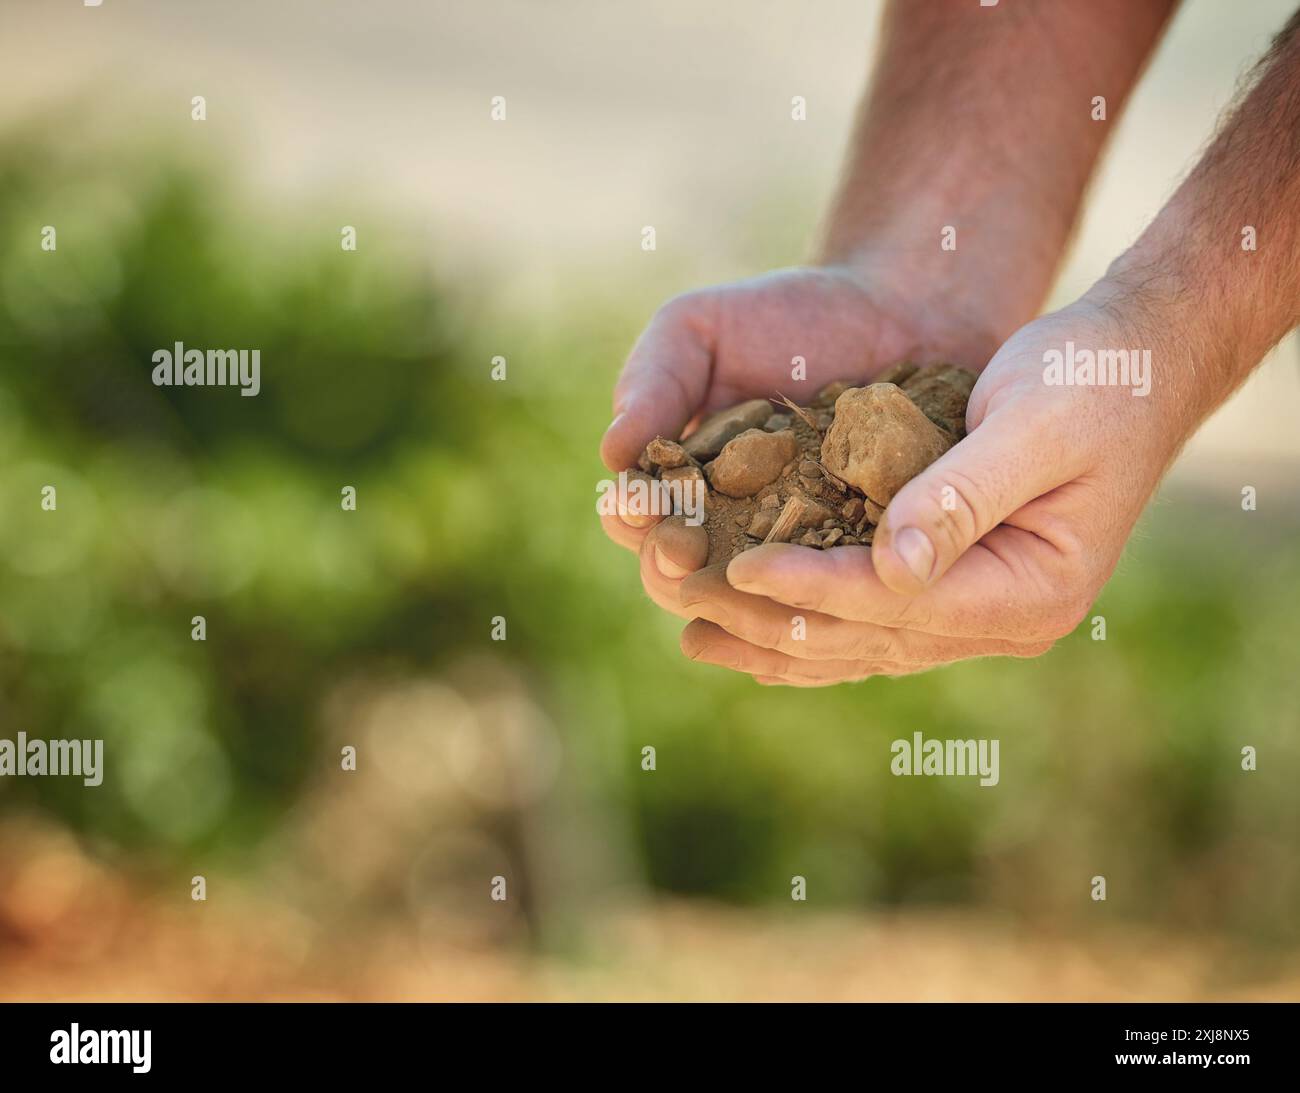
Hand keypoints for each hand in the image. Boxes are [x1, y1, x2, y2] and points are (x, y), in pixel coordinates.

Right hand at [599, 264, 1002, 619]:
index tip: (644, 507)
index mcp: (678, 484)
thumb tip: (610, 452)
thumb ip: (653, 380)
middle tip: (685, 551)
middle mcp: (729, 531)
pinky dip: (820, 601)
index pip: (636, 520)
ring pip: (751, 604)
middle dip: (674, 570)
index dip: (633, 520)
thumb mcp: (701, 328)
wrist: (899, 311)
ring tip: (740, 581)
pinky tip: (818, 594)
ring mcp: (793, 555)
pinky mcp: (857, 564)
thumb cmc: (787, 315)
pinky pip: (831, 597)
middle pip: (681, 579)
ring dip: (739, 601)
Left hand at [678, 298, 1183, 684]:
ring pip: (858, 642)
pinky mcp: (953, 589)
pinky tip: (746, 625)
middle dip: (774, 622)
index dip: (814, 588)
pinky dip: (806, 620)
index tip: (739, 569)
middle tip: (688, 604)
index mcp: (1029, 591)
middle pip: (867, 636)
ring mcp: (977, 614)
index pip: (897, 603)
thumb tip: (895, 565)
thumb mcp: (1035, 422)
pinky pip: (867, 621)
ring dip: (775, 637)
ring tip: (694, 635)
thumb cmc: (1090, 381)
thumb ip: (965, 493)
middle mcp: (1002, 620)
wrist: (1130, 369)